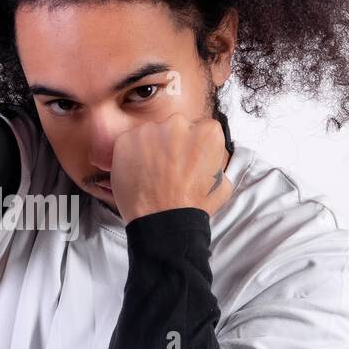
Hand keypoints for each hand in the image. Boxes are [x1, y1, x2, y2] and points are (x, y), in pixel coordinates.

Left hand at [109, 112, 232, 222]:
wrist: (164, 224)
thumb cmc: (192, 207)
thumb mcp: (222, 184)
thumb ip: (216, 162)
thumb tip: (211, 158)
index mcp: (206, 132)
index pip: (199, 128)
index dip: (192, 146)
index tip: (188, 160)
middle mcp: (178, 125)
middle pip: (174, 127)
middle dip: (172, 144)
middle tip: (169, 169)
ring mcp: (150, 131)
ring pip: (150, 133)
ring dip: (151, 148)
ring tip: (152, 175)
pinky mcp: (126, 140)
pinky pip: (129, 142)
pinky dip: (130, 155)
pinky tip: (138, 174)